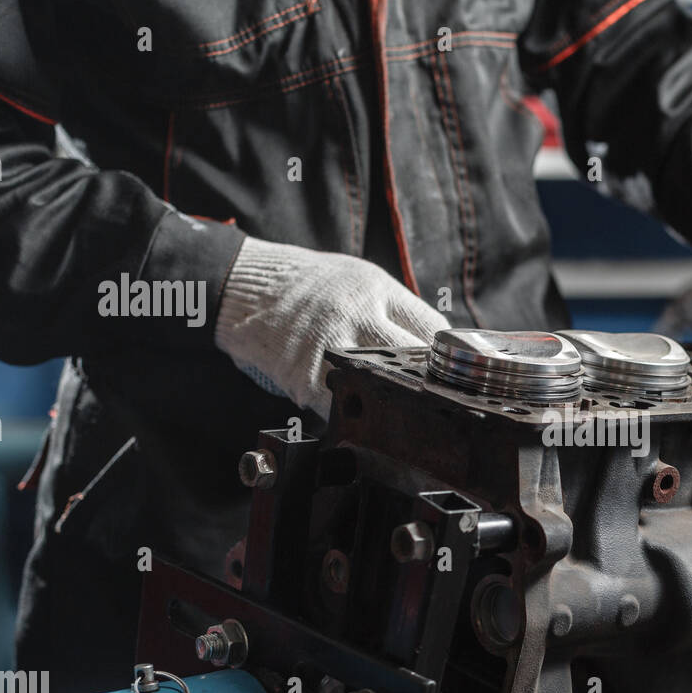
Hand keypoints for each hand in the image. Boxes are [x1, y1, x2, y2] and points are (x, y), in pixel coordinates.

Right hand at [215, 237, 449, 417]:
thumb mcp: (361, 281)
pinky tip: (356, 407)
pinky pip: (341, 406)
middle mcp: (355, 316)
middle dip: (425, 381)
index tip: (445, 369)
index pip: (431, 328)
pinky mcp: (304, 377)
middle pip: (412, 361)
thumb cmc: (309, 285)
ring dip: (390, 402)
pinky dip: (352, 411)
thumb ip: (396, 310)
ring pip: (379, 388)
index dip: (444, 354)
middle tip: (429, 395)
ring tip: (394, 407)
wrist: (247, 289)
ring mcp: (328, 348)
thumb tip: (437, 345)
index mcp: (375, 290)